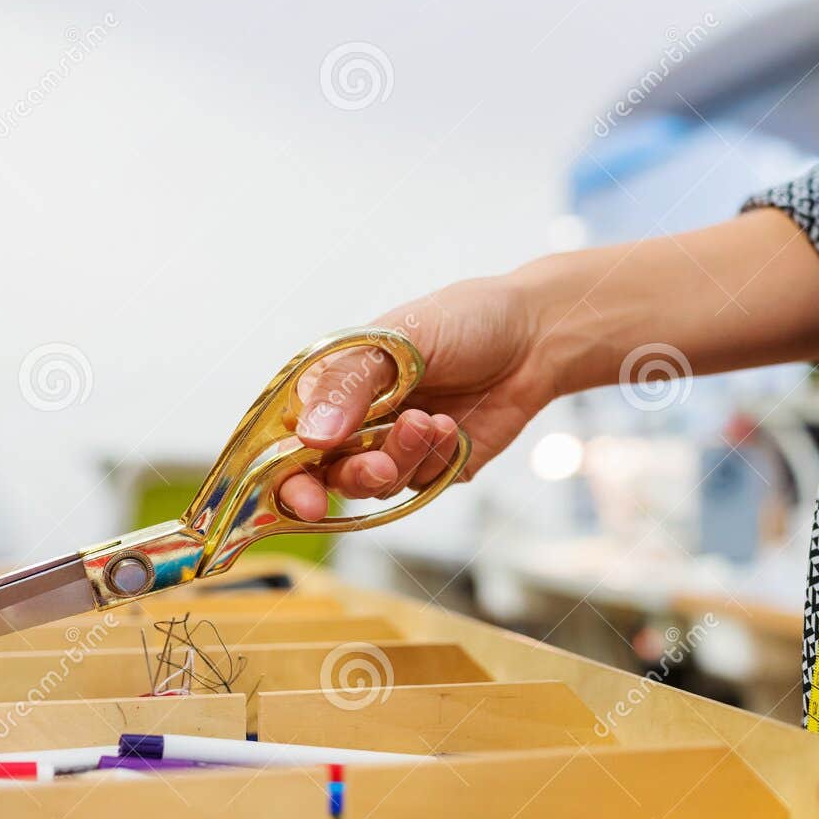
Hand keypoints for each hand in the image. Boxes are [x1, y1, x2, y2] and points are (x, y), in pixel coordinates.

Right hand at [279, 276, 554, 520]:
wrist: (534, 338)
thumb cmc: (461, 321)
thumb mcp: (397, 339)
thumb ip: (349, 386)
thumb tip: (312, 438)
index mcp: (332, 386)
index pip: (285, 438)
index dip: (284, 475)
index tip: (305, 498)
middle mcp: (354, 422)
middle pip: (325, 476)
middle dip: (353, 477)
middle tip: (381, 465)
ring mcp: (392, 448)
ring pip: (374, 486)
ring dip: (402, 459)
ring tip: (433, 421)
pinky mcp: (432, 468)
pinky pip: (419, 486)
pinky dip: (435, 461)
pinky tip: (454, 428)